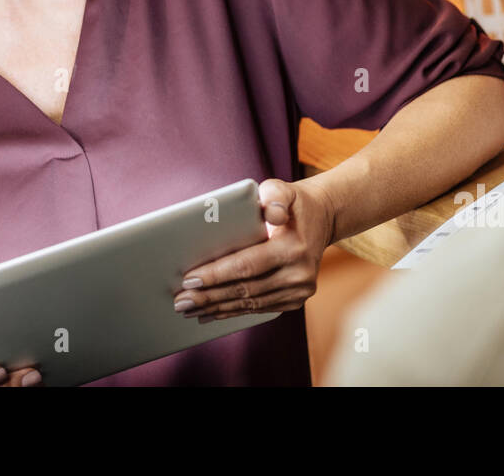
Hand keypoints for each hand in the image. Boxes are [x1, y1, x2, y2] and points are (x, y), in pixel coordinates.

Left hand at [172, 178, 335, 321]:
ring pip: (251, 303)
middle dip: (209, 297)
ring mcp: (300, 291)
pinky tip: (211, 313)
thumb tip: (270, 213)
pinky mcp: (296, 300)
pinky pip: (260, 308)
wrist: (323, 218)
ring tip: (190, 310)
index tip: (189, 280)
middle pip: (245, 289)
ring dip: (217, 308)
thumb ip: (274, 195)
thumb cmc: (293, 203)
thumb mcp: (283, 189)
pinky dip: (234, 312)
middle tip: (180, 301)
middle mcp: (300, 274)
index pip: (247, 265)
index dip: (216, 274)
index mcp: (294, 247)